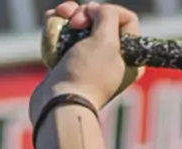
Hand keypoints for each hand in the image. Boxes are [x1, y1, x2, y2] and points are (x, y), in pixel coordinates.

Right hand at [30, 2, 143, 121]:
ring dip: (66, 16)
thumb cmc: (86, 75)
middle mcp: (112, 57)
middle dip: (83, 12)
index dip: (108, 11)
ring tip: (59, 18)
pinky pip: (62, 34)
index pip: (127, 19)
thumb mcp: (107, 41)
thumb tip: (98, 10)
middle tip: (74, 23)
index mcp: (130, 56)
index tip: (92, 18)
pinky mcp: (66, 61)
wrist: (59, 104)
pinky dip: (55, 27)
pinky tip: (51, 23)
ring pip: (78, 24)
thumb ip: (108, 16)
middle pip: (100, 19)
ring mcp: (88, 59)